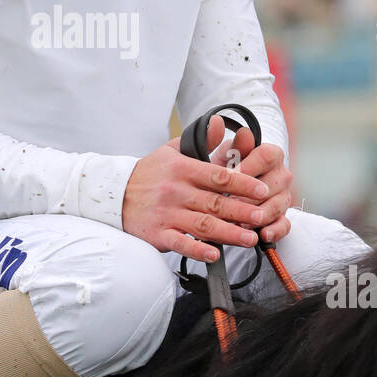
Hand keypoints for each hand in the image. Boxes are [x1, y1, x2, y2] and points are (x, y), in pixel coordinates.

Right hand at [122, 115, 272, 263]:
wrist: (114, 194)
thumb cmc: (149, 173)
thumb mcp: (173, 151)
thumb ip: (201, 140)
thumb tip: (221, 122)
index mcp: (182, 169)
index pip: (217, 176)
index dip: (242, 183)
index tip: (262, 190)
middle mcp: (176, 192)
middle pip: (214, 203)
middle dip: (241, 211)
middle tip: (262, 216)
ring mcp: (167, 214)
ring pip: (202, 225)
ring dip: (228, 233)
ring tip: (250, 238)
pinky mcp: (158, 234)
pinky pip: (181, 243)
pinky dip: (198, 250)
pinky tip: (215, 254)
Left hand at [210, 118, 292, 242]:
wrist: (231, 190)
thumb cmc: (226, 169)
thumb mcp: (222, 156)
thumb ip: (222, 143)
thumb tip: (215, 121)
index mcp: (270, 154)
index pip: (266, 155)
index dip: (249, 166)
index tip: (232, 174)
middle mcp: (281, 175)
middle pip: (272, 184)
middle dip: (250, 196)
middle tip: (231, 203)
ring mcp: (284, 197)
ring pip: (277, 206)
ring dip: (258, 215)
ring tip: (241, 222)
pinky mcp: (283, 217)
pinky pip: (285, 225)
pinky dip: (274, 230)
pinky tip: (262, 234)